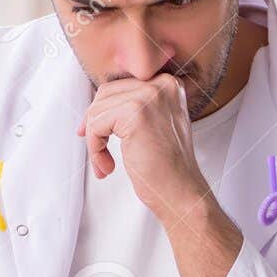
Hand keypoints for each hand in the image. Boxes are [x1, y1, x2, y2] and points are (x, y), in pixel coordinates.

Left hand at [78, 73, 213, 217]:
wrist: (182, 192)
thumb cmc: (167, 167)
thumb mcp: (155, 125)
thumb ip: (134, 108)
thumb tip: (95, 105)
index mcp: (168, 84)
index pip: (119, 86)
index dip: (103, 112)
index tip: (95, 134)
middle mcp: (162, 85)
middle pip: (105, 94)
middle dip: (94, 125)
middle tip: (98, 152)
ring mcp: (149, 96)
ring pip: (97, 111)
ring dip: (94, 142)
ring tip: (106, 165)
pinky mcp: (135, 113)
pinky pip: (96, 125)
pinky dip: (95, 149)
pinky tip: (108, 167)